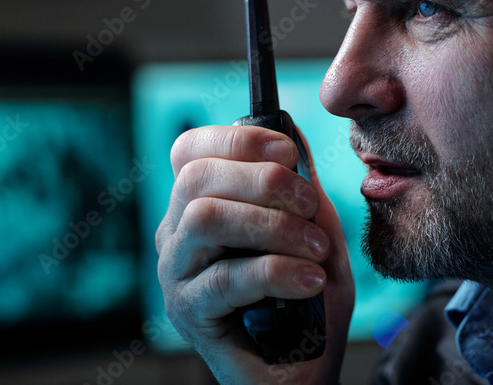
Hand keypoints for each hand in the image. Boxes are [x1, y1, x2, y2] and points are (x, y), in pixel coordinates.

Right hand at [156, 125, 354, 384]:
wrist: (306, 371)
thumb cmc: (307, 300)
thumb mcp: (312, 231)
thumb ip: (300, 186)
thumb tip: (290, 132)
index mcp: (202, 204)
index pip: (190, 151)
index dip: (236, 140)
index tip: (287, 151)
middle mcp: (177, 233)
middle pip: (196, 178)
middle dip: (264, 181)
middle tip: (310, 207)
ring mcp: (176, 273)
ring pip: (206, 218)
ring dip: (272, 227)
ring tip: (316, 249)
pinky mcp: (187, 312)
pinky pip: (225, 277)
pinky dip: (276, 271)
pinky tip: (310, 281)